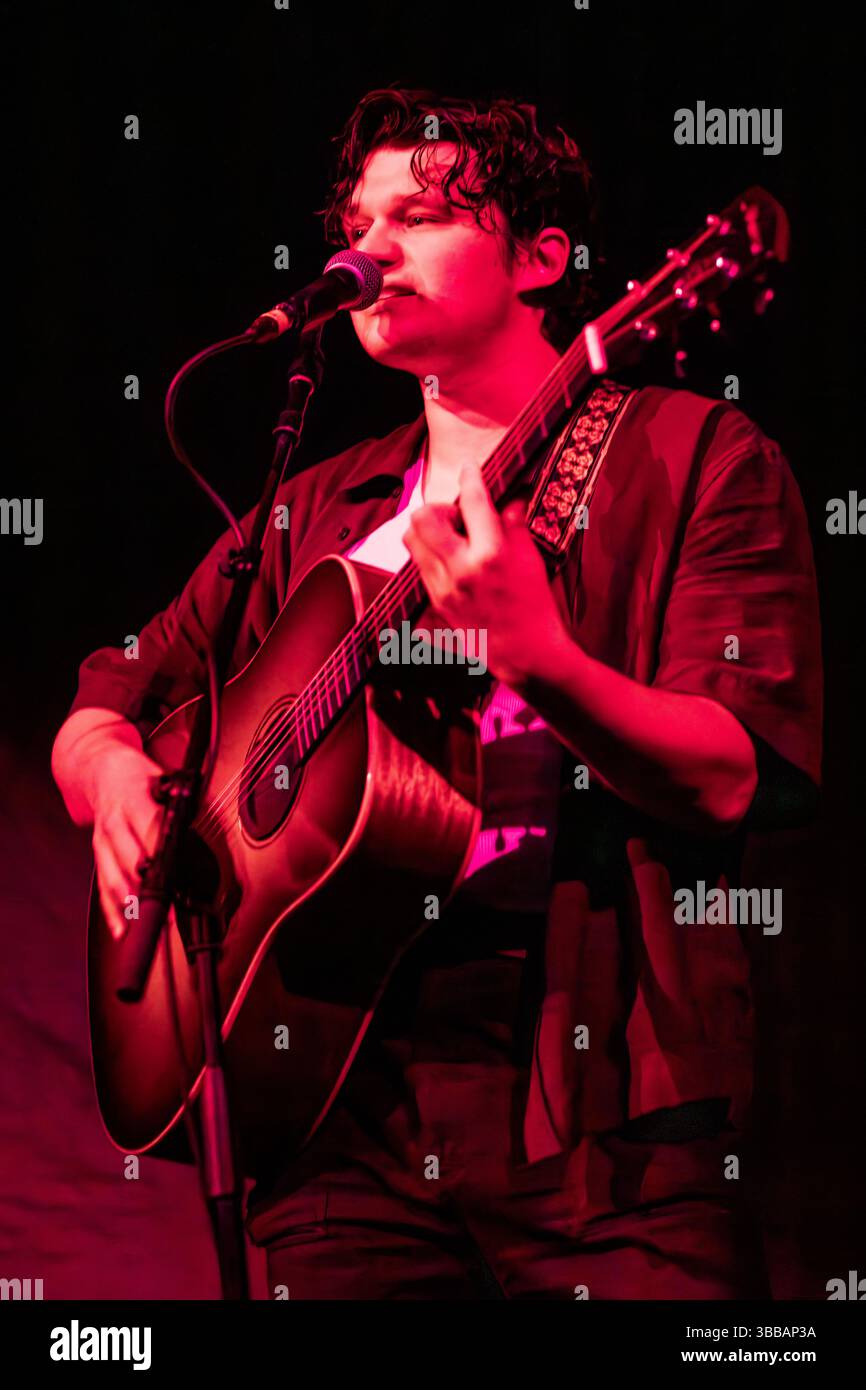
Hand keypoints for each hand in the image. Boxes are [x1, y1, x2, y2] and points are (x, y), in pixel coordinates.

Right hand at [90, 746, 164, 940]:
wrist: (101, 771)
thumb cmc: (136, 776)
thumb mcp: (162, 778)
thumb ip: (179, 802)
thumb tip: (199, 825)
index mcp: (131, 799)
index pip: (147, 828)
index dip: (160, 852)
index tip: (172, 872)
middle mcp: (113, 822)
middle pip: (128, 859)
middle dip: (145, 886)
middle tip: (165, 907)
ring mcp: (102, 841)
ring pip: (113, 876)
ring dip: (128, 904)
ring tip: (143, 923)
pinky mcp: (98, 855)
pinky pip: (103, 885)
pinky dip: (112, 910)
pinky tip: (121, 928)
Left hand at [403, 460, 570, 688]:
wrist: (526, 654)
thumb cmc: (535, 607)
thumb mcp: (531, 560)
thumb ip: (514, 526)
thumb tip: (507, 501)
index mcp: (490, 556)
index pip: (473, 503)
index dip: (471, 478)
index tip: (469, 468)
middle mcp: (460, 571)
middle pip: (422, 519)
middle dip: (437, 509)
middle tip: (457, 518)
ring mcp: (443, 590)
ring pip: (413, 542)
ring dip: (429, 532)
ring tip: (453, 540)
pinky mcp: (435, 605)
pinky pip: (419, 568)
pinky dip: (431, 556)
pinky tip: (452, 562)